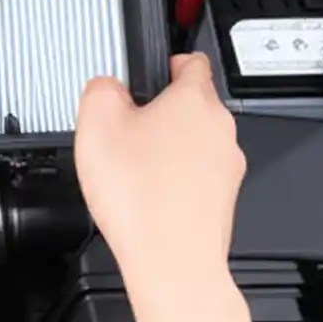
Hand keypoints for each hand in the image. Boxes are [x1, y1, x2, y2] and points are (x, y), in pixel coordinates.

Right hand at [73, 53, 245, 281]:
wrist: (172, 260)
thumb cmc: (142, 198)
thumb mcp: (97, 124)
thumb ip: (101, 90)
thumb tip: (107, 86)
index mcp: (194, 99)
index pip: (192, 61)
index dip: (168, 63)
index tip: (154, 72)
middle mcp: (220, 129)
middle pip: (190, 106)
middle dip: (160, 114)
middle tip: (126, 131)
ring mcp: (226, 166)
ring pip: (193, 143)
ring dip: (167, 150)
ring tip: (133, 171)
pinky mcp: (221, 199)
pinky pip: (195, 178)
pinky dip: (174, 182)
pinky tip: (147, 198)